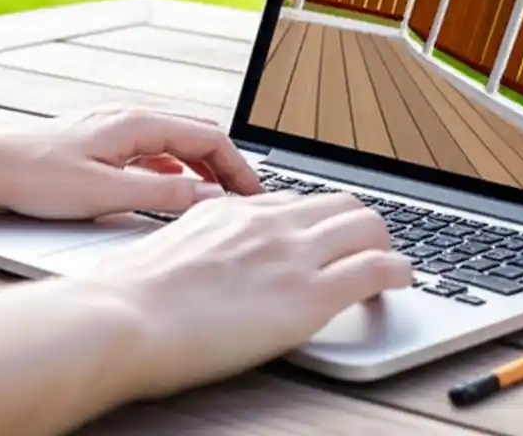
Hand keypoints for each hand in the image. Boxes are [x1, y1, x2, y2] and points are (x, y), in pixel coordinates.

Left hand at [0, 106, 263, 219]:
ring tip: (219, 198)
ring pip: (178, 144)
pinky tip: (175, 190)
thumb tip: (212, 197)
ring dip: (204, 169)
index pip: (211, 139)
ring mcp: (118, 129)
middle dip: (229, 167)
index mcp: (140, 124)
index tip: (255, 198)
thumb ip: (165, 197)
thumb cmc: (36, 177)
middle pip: (200, 136)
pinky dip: (177, 171)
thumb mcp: (107, 194)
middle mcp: (133, 119)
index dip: (239, 169)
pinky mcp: (104, 143)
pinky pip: (156, 152)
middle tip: (247, 200)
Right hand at [79, 191, 412, 400]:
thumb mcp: (165, 253)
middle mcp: (269, 223)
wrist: (120, 320)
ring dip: (383, 243)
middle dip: (359, 225)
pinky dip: (399, 271)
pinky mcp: (310, 293)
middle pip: (340, 204)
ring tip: (388, 264)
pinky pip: (376, 268)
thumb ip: (196, 247)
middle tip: (366, 248)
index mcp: (232, 212)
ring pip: (367, 225)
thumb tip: (198, 264)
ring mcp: (293, 254)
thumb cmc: (124, 300)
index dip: (315, 222)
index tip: (321, 237)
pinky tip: (403, 280)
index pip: (293, 203)